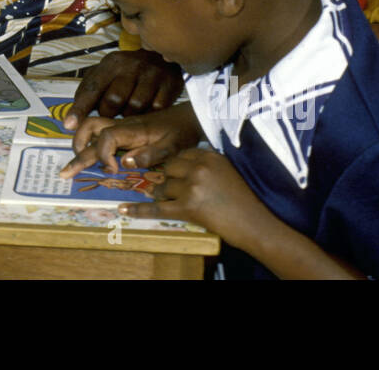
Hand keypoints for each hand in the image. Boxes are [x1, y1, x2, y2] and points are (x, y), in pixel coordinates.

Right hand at [61, 105, 196, 176]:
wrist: (189, 118)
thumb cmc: (181, 132)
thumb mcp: (172, 146)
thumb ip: (150, 154)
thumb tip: (124, 162)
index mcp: (132, 129)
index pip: (106, 138)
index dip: (103, 155)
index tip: (113, 171)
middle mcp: (122, 126)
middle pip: (90, 131)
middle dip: (77, 152)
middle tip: (66, 172)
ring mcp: (121, 127)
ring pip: (91, 128)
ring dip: (79, 144)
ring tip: (73, 164)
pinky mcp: (124, 130)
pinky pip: (99, 132)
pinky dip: (88, 141)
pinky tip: (85, 153)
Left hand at [65, 50, 182, 128]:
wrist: (159, 58)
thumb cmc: (125, 73)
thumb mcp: (104, 75)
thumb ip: (87, 94)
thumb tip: (71, 121)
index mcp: (111, 63)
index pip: (92, 88)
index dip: (80, 108)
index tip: (69, 125)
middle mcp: (131, 65)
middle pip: (114, 99)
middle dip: (109, 113)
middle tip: (111, 116)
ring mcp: (152, 73)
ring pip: (136, 105)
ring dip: (130, 116)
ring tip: (129, 114)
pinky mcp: (170, 83)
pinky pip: (156, 108)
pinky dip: (149, 115)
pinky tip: (147, 113)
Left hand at [120, 149, 265, 239]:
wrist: (255, 223)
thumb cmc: (244, 200)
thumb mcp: (228, 171)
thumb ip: (207, 164)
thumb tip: (186, 163)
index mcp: (209, 156)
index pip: (181, 155)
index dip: (177, 167)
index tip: (176, 174)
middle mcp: (199, 167)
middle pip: (169, 168)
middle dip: (169, 180)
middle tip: (175, 190)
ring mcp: (192, 186)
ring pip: (163, 187)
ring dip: (164, 196)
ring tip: (173, 202)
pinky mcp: (188, 207)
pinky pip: (157, 208)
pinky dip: (139, 209)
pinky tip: (124, 209)